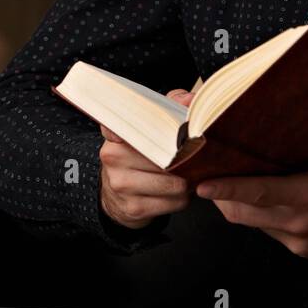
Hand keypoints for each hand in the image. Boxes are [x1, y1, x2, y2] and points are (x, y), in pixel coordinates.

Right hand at [98, 88, 193, 229]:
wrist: (116, 197)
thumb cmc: (139, 157)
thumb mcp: (149, 128)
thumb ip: (169, 107)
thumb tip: (189, 100)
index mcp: (115, 134)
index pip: (118, 124)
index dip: (139, 124)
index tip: (154, 124)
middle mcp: (113, 157)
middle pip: (163, 156)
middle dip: (185, 159)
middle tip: (194, 156)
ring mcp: (121, 184)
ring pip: (173, 182)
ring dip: (187, 181)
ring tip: (187, 175)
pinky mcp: (134, 207)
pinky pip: (174, 202)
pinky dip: (184, 198)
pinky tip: (179, 192)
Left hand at [194, 107, 307, 260]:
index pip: (254, 194)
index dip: (224, 188)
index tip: (200, 183)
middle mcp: (300, 226)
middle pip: (242, 214)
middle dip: (222, 196)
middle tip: (210, 173)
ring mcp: (303, 242)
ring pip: (256, 225)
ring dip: (242, 206)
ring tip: (237, 181)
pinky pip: (274, 233)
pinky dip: (263, 216)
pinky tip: (272, 196)